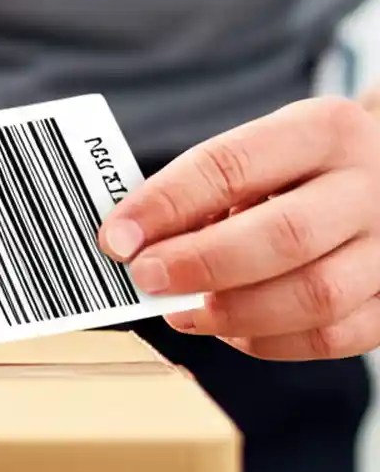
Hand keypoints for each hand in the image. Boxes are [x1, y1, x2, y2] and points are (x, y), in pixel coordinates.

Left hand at [98, 96, 379, 360]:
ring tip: (180, 310)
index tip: (116, 237)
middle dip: (200, 264)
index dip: (167, 204)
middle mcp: (369, 187)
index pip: (233, 165)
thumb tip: (133, 241)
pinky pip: (332, 337)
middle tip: (145, 278)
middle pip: (284, 236)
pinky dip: (268, 342)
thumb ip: (204, 190)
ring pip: (315, 296)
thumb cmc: (301, 169)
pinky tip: (228, 330)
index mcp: (324, 130)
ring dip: (232, 313)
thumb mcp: (260, 153)